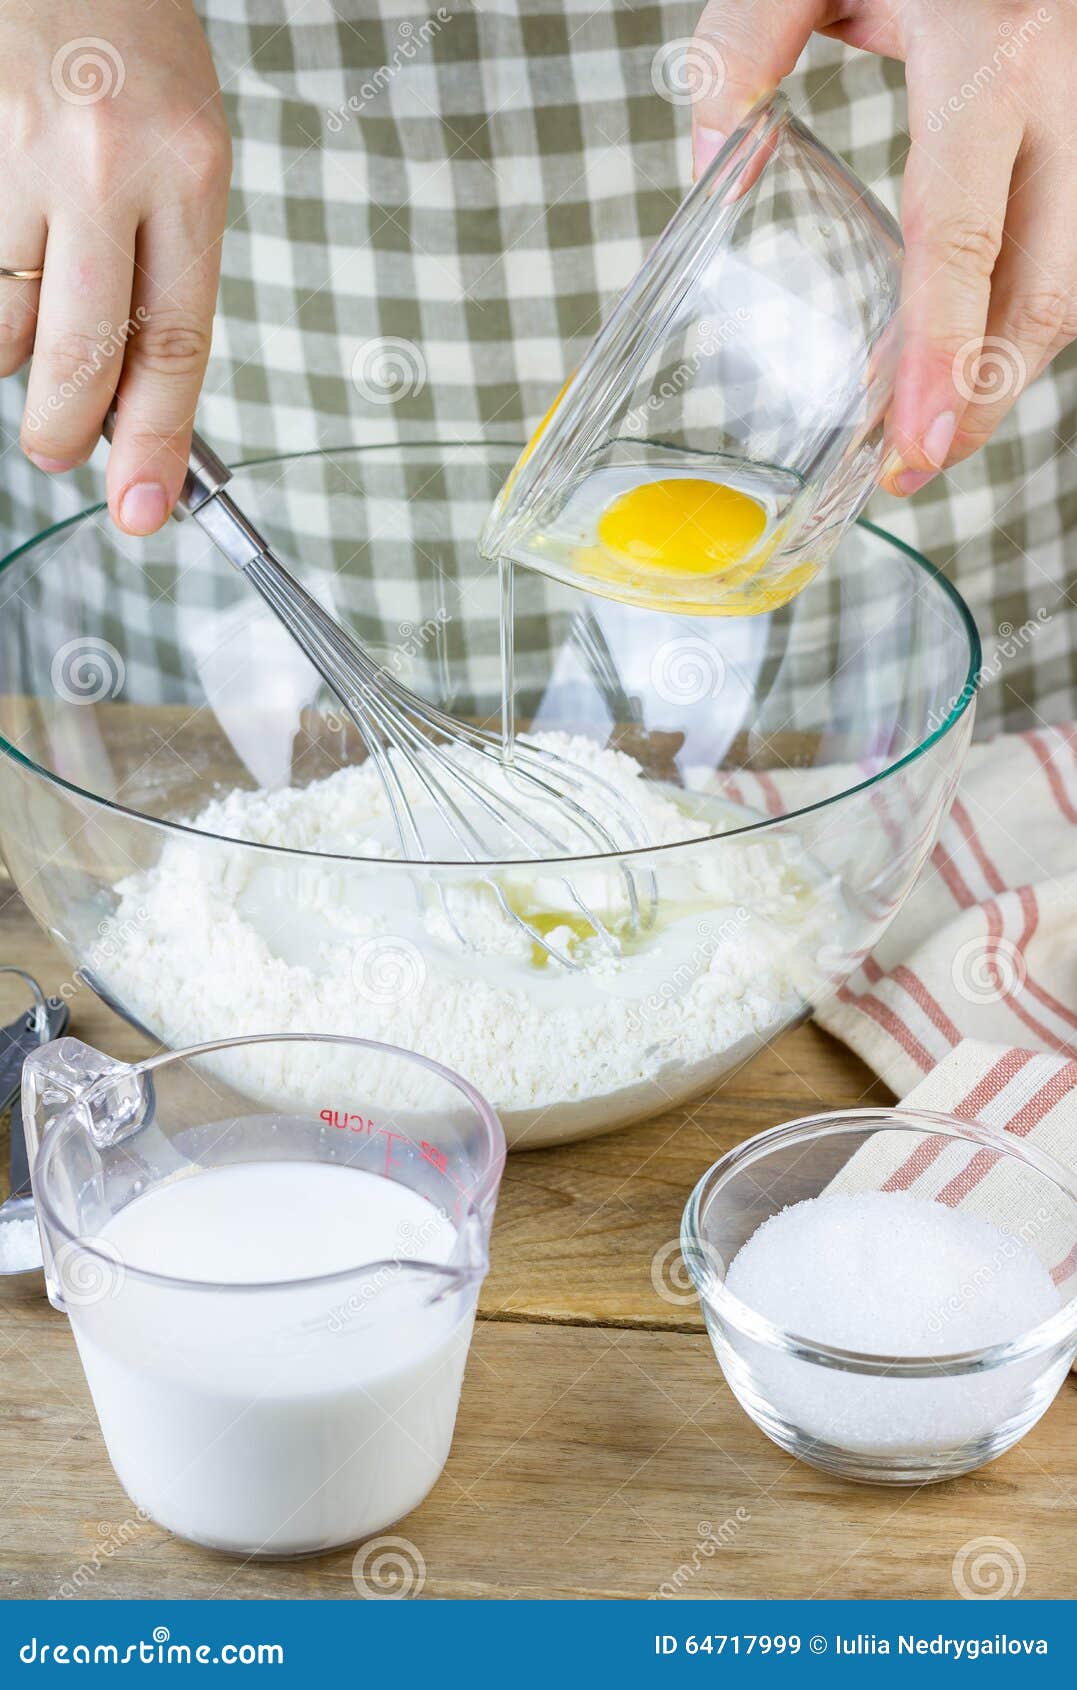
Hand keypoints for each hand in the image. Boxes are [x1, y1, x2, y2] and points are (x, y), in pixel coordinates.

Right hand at [0, 0, 229, 532]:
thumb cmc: (130, 57)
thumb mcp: (186, 155)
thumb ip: (165, 274)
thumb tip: (133, 405)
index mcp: (189, 170)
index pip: (173, 344)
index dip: (155, 444)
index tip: (142, 510)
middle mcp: (102, 162)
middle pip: (75, 360)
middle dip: (62, 432)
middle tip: (56, 449)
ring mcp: (13, 151)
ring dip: (12, 346)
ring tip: (35, 290)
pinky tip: (7, 244)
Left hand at [690, 1, 1076, 493]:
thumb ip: (740, 48)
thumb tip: (704, 163)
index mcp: (990, 46)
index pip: (963, 231)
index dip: (941, 351)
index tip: (914, 444)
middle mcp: (1068, 85)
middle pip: (1047, 286)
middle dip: (986, 398)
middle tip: (914, 467)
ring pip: (1076, 281)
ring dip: (1009, 367)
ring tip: (933, 424)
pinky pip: (1076, 248)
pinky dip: (1025, 314)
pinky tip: (970, 350)